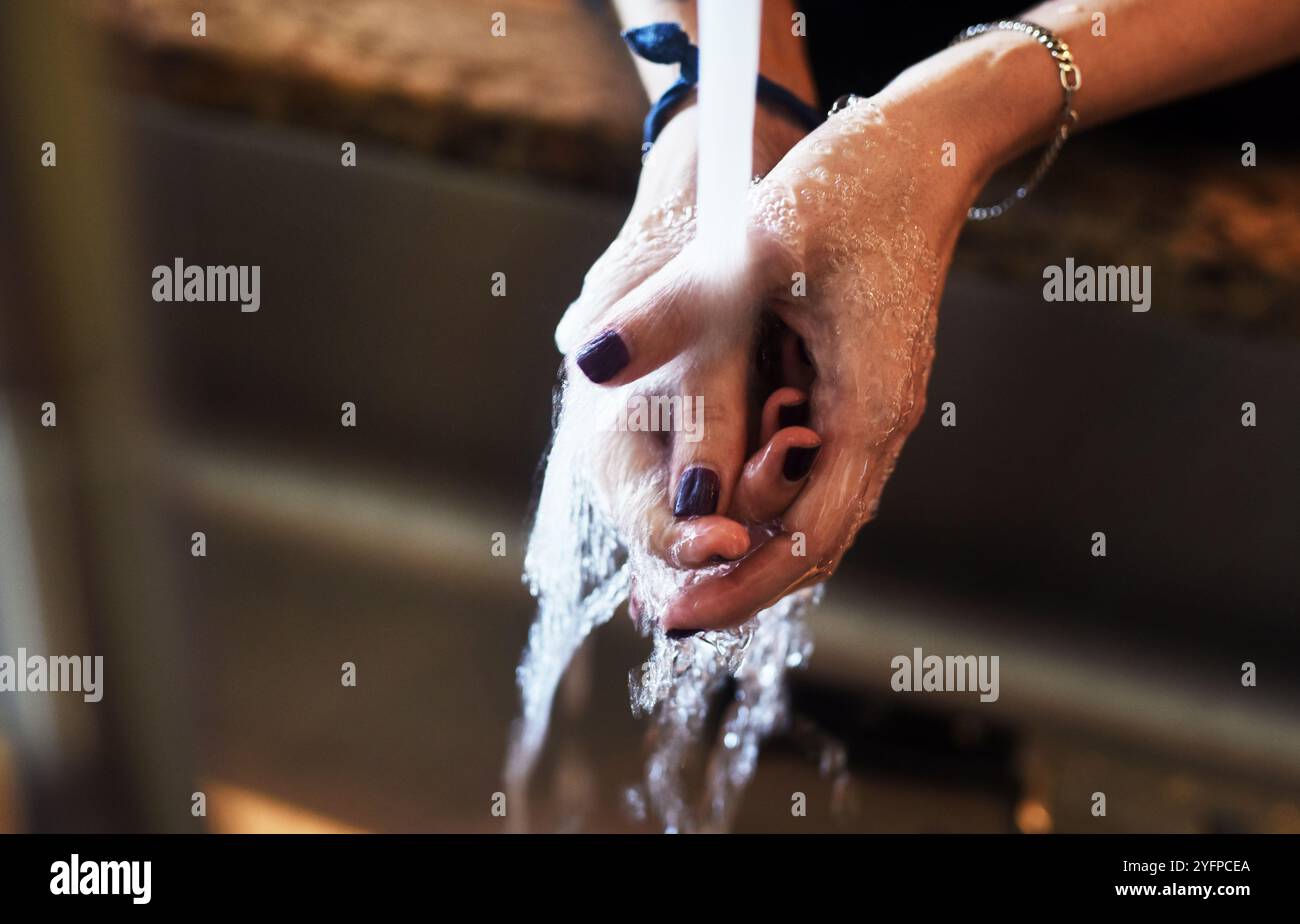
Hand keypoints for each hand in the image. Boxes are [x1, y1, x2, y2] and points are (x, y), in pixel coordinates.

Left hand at [575, 89, 994, 631]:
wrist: (925, 144)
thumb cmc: (852, 186)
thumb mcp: (754, 242)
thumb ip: (675, 309)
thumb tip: (589, 362)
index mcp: (866, 410)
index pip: (807, 540)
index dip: (739, 585)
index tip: (674, 615)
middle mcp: (878, 423)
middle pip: (812, 542)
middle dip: (739, 581)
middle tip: (662, 609)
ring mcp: (872, 407)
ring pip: (814, 510)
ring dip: (749, 544)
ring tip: (677, 569)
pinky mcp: (859, 385)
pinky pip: (813, 470)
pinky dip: (763, 498)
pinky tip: (716, 494)